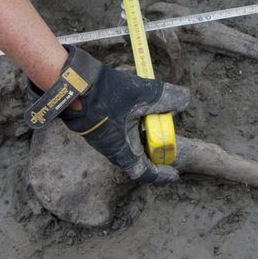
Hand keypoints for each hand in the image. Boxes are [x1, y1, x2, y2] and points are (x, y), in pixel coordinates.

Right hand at [27, 48, 187, 181]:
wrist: (73, 83)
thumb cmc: (107, 95)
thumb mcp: (144, 94)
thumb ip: (168, 98)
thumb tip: (185, 100)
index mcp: (123, 151)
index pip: (145, 173)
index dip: (161, 175)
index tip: (174, 173)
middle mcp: (112, 150)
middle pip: (138, 160)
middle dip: (154, 154)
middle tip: (167, 145)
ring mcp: (103, 138)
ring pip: (128, 145)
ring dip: (143, 138)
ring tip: (155, 125)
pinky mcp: (98, 126)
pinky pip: (120, 134)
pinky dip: (133, 127)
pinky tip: (139, 111)